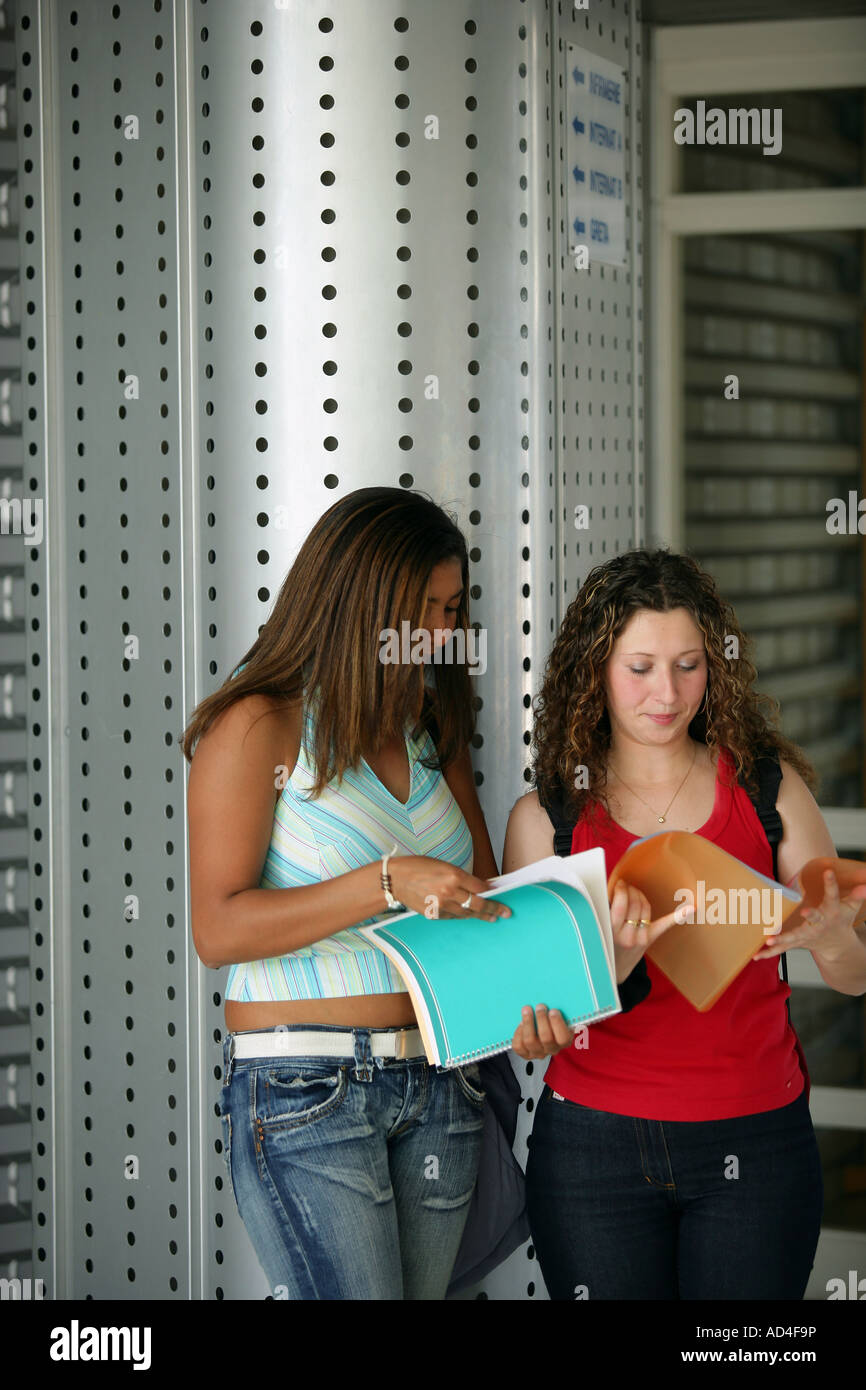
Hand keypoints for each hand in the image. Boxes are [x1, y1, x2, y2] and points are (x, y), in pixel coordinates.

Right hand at [387, 855, 510, 922]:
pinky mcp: (434, 915)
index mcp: (453, 875)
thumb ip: (461, 876)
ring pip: (467, 913)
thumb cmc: (418, 867)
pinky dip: (461, 915)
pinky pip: (453, 917)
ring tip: (492, 917)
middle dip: (494, 908)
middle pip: (478, 904)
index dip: (491, 891)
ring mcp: (442, 905)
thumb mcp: (443, 865)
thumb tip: (479, 885)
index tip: (499, 893)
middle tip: (506, 913)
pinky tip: (468, 914)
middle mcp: (450, 892)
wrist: (395, 880)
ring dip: (480, 915)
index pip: (480, 887)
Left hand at [511, 1004, 573, 1059]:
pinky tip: (521, 1022)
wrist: (540, 1026)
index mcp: (565, 1040)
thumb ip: (561, 1009)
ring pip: (530, 1041)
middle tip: (540, 1006)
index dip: (557, 1024)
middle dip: (541, 1020)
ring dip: (528, 1023)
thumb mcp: (561, 1013)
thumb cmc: (552, 1017)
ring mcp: (538, 1053)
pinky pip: (519, 1046)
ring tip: (527, 1009)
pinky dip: (518, 1033)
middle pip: (546, 1038)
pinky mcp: (525, 1053)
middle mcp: (552, 1049)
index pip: (563, 1038)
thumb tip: (556, 998)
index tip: (553, 1010)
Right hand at [609, 878, 687, 983]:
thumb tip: (611, 890)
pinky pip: (664, 925)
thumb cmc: (603, 944)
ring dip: (640, 895)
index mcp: (611, 932)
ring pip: (645, 908)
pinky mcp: (650, 939)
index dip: (621, 890)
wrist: (613, 969)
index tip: (619, 884)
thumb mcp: (598, 931)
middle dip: (631, 890)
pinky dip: (678, 916)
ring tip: (634, 892)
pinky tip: (690, 908)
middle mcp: (627, 936)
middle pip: (634, 904)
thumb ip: (604, 912)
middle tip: (626, 886)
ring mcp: (640, 938)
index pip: (620, 905)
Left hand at [752, 868, 865, 962]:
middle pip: (813, 919)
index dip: (831, 883)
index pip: (833, 895)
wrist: (837, 945)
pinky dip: (769, 952)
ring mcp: (807, 935)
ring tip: (769, 939)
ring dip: (781, 939)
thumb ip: (857, 895)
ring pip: (793, 938)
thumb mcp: (851, 907)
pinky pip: (782, 949)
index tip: (828, 872)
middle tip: (804, 912)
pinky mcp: (797, 943)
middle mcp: (819, 924)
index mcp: (832, 912)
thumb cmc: (841, 920)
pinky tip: (756, 956)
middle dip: (810, 916)